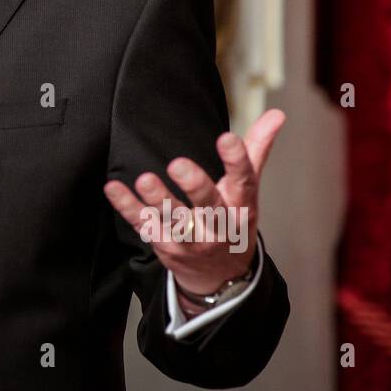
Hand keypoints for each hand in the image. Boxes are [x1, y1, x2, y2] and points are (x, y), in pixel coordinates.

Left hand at [103, 108, 284, 297]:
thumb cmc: (232, 219)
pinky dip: (127, 208)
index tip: (227, 138)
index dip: (237, 161)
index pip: (243, 182)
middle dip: (194, 186)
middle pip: (208, 205)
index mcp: (241, 206)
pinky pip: (144, 226)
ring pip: (175, 220)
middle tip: (177, 163)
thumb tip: (277, 114)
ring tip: (145, 180)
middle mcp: (218, 225)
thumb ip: (256, 149)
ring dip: (159, 201)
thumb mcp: (247, 189)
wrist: (221, 276)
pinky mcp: (166, 246)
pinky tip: (113, 188)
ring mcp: (191, 239)